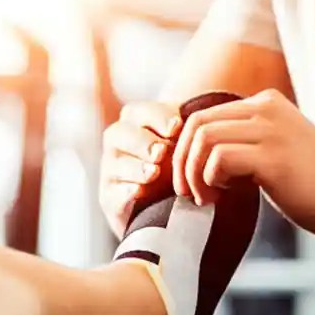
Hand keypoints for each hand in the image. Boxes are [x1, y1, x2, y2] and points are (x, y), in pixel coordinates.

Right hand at [99, 101, 181, 238]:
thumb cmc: (178, 163)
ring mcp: (111, 171)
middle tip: (161, 151)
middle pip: (119, 134)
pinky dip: (125, 192)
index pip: (140, 112)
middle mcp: (118, 144)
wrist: (166, 202)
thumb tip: (203, 122)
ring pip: (114, 164)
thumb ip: (190, 129)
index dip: (157, 116)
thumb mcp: (184, 144)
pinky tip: (139, 192)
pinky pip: (112, 194)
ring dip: (135, 168)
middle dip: (142, 142)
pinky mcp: (110, 199)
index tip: (177, 126)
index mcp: (134, 122)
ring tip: (153, 172)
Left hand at [171, 89, 314, 238]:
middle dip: (182, 161)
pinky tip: (226, 196)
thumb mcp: (277, 150)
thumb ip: (246, 145)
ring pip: (203, 139)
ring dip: (194, 173)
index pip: (204, 114)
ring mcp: (270, 130)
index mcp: (265, 103)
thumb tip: (200, 160)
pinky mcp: (273, 156)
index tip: (192, 178)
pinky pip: (219, 159)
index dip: (187, 149)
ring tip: (206, 197)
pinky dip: (212, 180)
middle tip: (190, 192)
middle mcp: (266, 108)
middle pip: (196, 123)